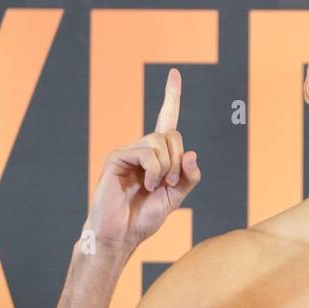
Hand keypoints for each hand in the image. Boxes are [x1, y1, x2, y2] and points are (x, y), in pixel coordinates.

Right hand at [84, 68, 201, 247]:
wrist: (122, 234)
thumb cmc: (145, 217)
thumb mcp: (176, 197)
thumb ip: (188, 176)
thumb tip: (192, 152)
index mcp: (157, 155)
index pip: (166, 119)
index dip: (171, 96)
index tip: (175, 73)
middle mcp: (142, 149)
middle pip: (172, 134)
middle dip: (178, 160)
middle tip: (169, 183)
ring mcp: (128, 152)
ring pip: (159, 142)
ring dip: (166, 168)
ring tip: (155, 186)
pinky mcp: (116, 157)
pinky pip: (146, 152)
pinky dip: (153, 170)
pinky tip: (146, 185)